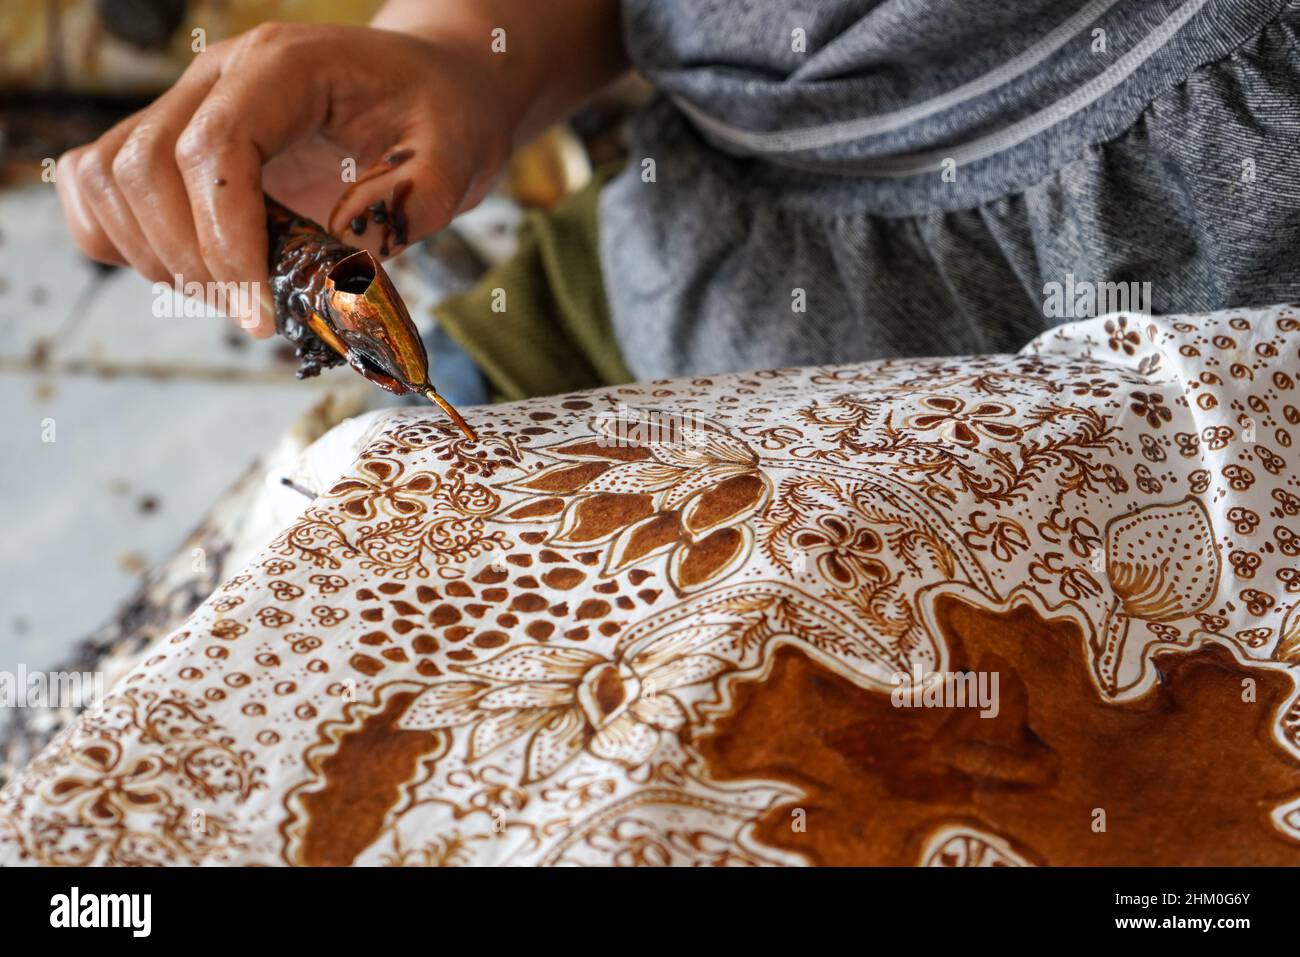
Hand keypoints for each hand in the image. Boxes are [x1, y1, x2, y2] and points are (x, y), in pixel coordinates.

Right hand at [56, 23, 516, 335]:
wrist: (429, 86)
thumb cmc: (442, 118)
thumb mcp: (454, 161)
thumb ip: (402, 213)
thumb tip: (334, 280)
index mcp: (286, 68)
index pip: (213, 150)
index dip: (225, 243)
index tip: (262, 314)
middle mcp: (219, 77)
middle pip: (143, 169)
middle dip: (195, 264)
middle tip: (259, 313)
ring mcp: (186, 103)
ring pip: (106, 179)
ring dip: (159, 259)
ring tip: (236, 292)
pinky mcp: (170, 138)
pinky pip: (94, 185)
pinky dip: (121, 240)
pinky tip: (194, 269)